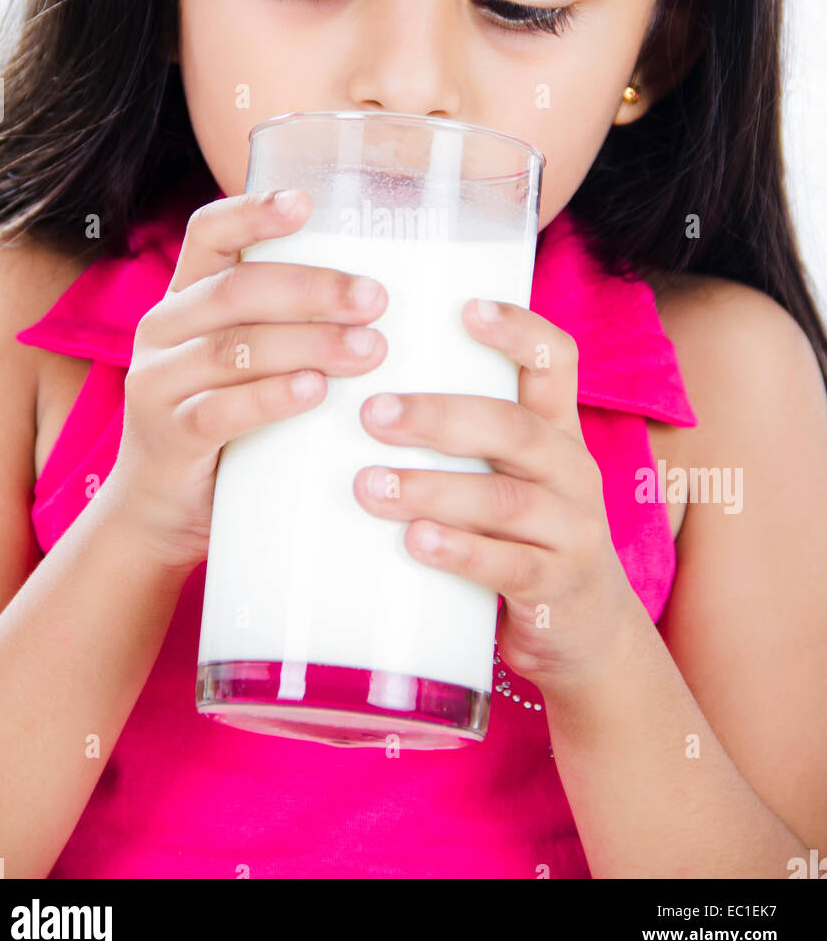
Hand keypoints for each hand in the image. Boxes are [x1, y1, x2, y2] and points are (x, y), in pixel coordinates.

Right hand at [108, 189, 388, 572]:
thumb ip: (290, 326)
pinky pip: (219, 410)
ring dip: (307, 344)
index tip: (306, 202)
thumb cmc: (228, 422)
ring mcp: (159, 384)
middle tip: (376, 299)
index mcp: (186, 298)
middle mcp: (164, 330)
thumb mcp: (246, 362)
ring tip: (368, 348)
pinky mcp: (168, 437)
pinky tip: (313, 392)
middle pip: (236, 290)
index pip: (209, 233)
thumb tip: (392, 295)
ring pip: (233, 347)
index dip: (252, 211)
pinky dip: (270, 398)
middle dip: (312, 289)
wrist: (160, 510)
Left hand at [352, 297, 642, 696]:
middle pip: (514, 428)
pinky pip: (509, 565)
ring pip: (504, 499)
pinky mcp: (557, 588)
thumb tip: (353, 396)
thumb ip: (463, 440)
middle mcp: (572, 470)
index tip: (464, 307)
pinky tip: (416, 542)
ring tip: (370, 485)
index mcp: (557, 431)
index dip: (518, 328)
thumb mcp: (511, 476)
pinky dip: (460, 552)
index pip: (556, 360)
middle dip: (440, 416)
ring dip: (433, 488)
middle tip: (373, 414)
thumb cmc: (524, 536)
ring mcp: (572, 530)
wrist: (586, 633)